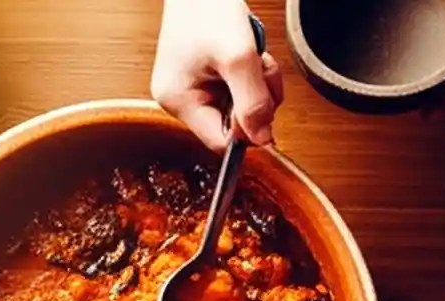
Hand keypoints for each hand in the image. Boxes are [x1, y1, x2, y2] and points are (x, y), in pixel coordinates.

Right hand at [151, 0, 281, 152]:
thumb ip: (253, 102)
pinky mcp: (205, 76)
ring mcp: (192, 87)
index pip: (220, 142)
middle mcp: (181, 99)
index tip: (265, 105)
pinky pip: (237, 90)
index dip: (249, 131)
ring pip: (240, 108)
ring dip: (258, 86)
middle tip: (259, 70)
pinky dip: (251, 76)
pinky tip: (248, 56)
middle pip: (233, 125)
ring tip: (254, 57)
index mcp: (179, 101)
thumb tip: (262, 140)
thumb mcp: (239, 57)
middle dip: (256, 101)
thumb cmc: (208, 8)